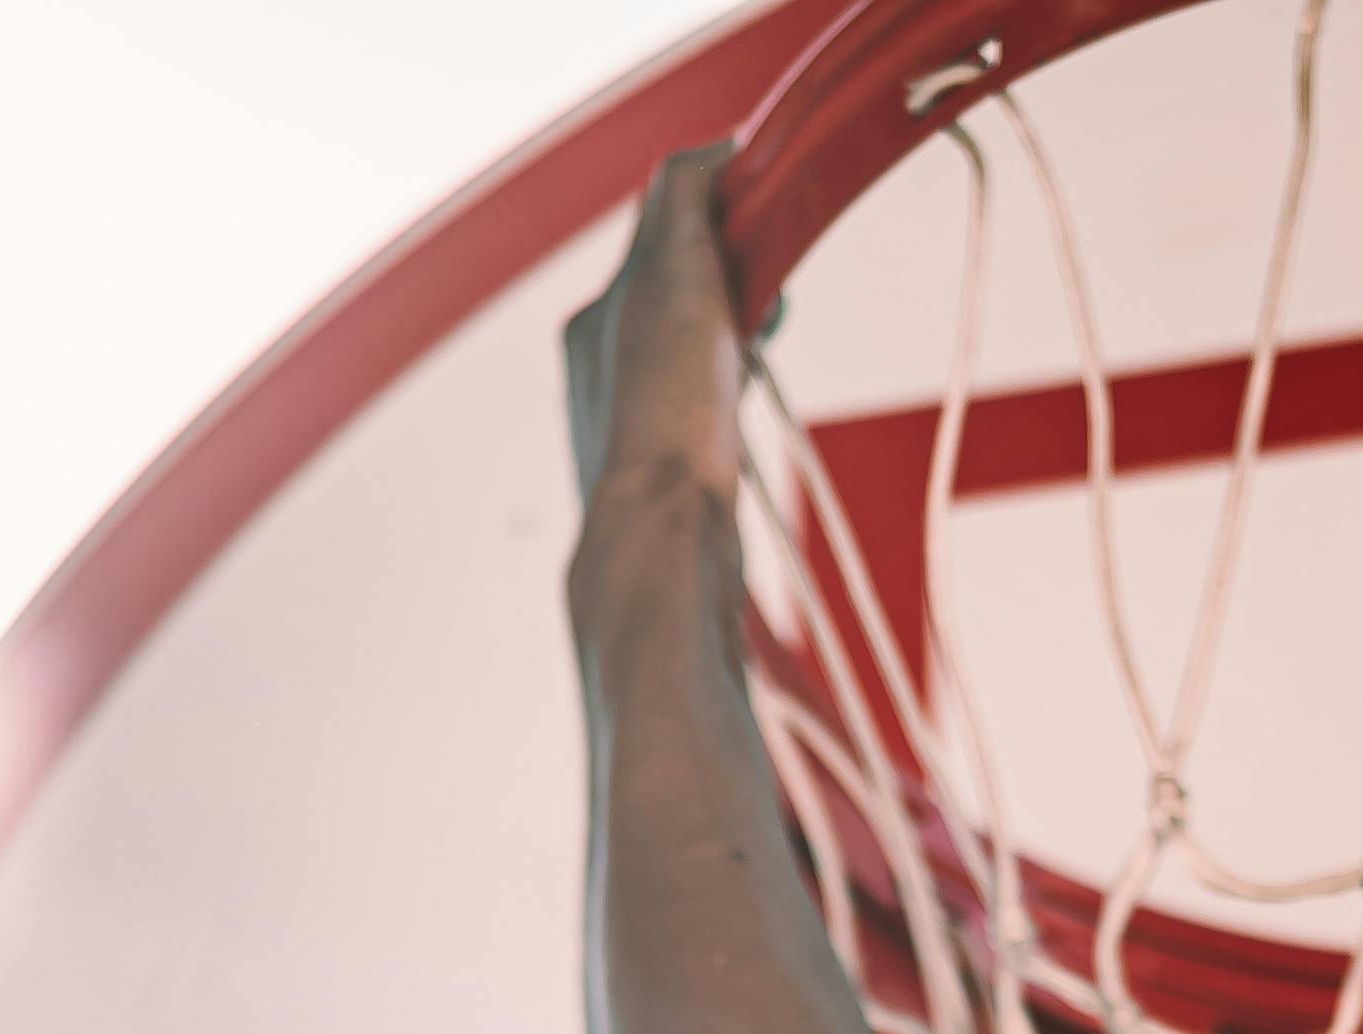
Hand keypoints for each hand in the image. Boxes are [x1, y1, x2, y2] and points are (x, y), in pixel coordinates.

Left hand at [565, 142, 745, 590]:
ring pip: (690, 360)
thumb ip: (685, 202)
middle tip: (772, 304)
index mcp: (590, 322)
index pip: (659, 232)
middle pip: (676, 295)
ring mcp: (627, 438)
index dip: (722, 208)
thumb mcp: (676, 277)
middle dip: (732, 282)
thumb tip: (711, 152)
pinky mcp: (662, 492)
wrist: (663, 552)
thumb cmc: (668, 419)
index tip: (770, 209)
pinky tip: (748, 426)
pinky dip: (730, 404)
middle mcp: (597, 377)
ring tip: (762, 358)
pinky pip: (701, 420)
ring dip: (734, 345)